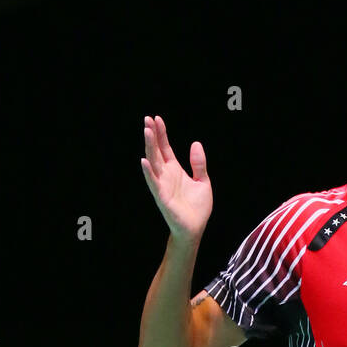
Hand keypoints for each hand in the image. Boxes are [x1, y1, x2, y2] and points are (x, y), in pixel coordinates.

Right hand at [140, 114, 212, 240]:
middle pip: (156, 151)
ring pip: (153, 163)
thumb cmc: (197, 208)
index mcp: (175, 170)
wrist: (195, 228)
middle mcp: (166, 175)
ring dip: (149, 147)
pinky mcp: (162, 197)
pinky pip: (153, 183)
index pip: (165, 148)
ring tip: (146, 131)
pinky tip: (144, 161)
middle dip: (152, 135)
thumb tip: (196, 143)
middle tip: (147, 119)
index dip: (161, 134)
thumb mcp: (203, 181)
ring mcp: (162, 185)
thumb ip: (198, 164)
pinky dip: (148, 172)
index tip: (157, 118)